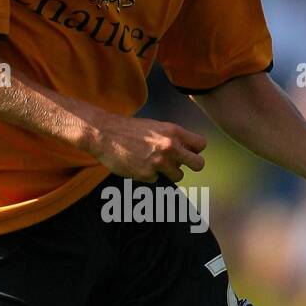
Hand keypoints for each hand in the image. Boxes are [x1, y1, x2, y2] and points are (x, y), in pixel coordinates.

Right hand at [89, 112, 206, 181]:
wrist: (104, 134)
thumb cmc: (129, 129)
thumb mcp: (155, 126)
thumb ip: (172, 137)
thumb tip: (185, 150)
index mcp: (173, 132)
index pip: (201, 145)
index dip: (195, 150)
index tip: (188, 151)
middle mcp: (169, 147)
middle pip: (198, 164)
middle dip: (192, 166)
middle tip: (181, 164)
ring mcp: (159, 162)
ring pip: (178, 176)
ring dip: (169, 172)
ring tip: (153, 162)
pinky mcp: (147, 175)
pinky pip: (156, 179)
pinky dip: (148, 174)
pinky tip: (137, 164)